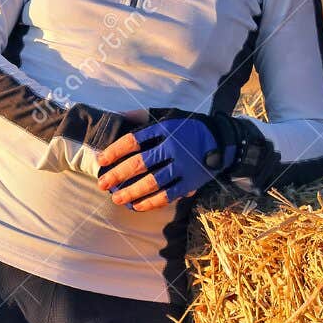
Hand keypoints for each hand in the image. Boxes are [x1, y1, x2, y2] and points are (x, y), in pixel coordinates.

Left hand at [96, 111, 234, 211]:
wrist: (222, 140)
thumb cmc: (188, 128)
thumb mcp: (168, 116)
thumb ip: (143, 116)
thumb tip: (119, 116)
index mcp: (165, 129)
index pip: (134, 140)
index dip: (115, 151)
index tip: (101, 160)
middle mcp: (173, 148)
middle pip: (140, 163)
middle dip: (118, 175)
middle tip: (103, 183)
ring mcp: (183, 166)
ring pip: (152, 182)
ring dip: (132, 192)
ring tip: (116, 198)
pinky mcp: (191, 182)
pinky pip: (169, 195)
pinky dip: (152, 202)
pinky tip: (137, 206)